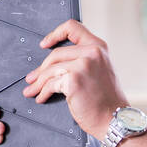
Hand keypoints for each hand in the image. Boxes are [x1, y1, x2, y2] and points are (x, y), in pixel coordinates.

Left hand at [22, 19, 128, 138]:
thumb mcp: (101, 70)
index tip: (44, 44)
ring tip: (32, 90)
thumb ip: (85, 59)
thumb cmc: (107, 100)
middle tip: (32, 78)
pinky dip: (42, 92)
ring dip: (38, 82)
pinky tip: (41, 97)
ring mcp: (82, 65)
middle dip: (41, 69)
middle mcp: (92, 53)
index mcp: (98, 47)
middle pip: (55, 53)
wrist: (114, 119)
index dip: (55, 34)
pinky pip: (50, 84)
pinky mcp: (73, 80)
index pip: (73, 27)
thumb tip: (57, 62)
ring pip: (50, 70)